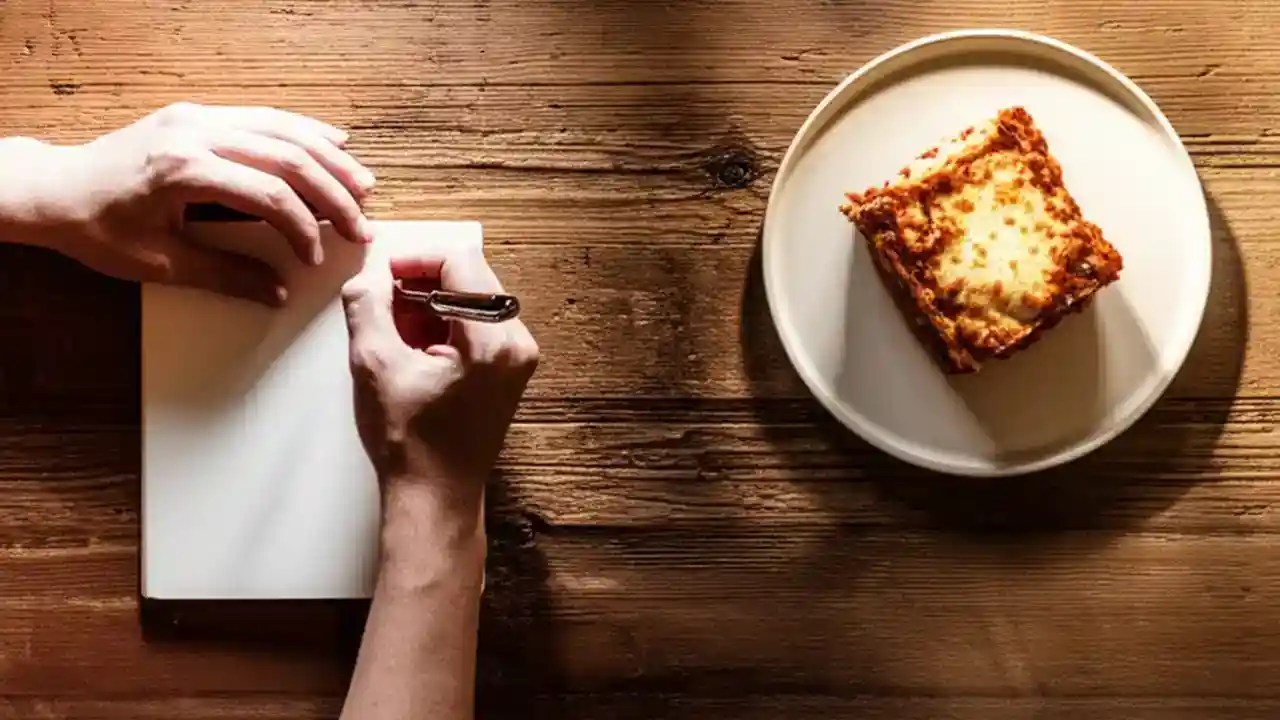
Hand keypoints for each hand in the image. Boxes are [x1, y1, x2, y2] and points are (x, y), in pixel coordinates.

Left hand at [0, 102, 375, 304]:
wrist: (54, 190)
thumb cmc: (97, 229)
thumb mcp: (160, 264)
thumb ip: (226, 276)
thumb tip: (278, 292)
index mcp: (183, 170)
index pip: (267, 193)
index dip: (301, 228)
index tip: (313, 259)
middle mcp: (194, 133)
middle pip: (286, 155)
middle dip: (332, 192)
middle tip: (360, 224)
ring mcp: (196, 118)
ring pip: (282, 128)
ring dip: (329, 158)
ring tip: (363, 185)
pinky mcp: (197, 115)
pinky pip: (263, 116)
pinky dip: (303, 130)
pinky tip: (332, 143)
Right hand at [342, 245, 538, 523]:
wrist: (434, 497)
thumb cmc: (411, 445)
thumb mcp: (374, 366)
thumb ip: (367, 308)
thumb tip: (367, 279)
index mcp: (492, 340)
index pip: (461, 262)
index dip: (417, 259)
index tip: (385, 273)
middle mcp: (516, 344)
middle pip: (471, 277)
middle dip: (423, 282)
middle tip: (383, 298)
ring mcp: (516, 359)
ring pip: (473, 300)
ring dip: (430, 303)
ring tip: (393, 328)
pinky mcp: (507, 371)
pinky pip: (477, 325)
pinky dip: (444, 324)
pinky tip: (412, 346)